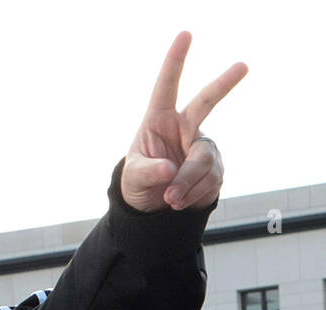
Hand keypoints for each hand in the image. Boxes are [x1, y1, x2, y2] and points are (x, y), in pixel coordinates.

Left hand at [121, 32, 246, 211]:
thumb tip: (169, 170)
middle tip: (243, 65)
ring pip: (203, 159)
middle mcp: (185, 127)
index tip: (186, 35)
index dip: (175, 62)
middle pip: (207, 101)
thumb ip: (147, 172)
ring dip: (186, 183)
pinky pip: (210, 180)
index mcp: (159, 121)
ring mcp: (203, 145)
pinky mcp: (215, 167)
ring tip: (169, 198)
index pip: (166, 87)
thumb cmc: (138, 184)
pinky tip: (179, 200)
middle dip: (225, 84)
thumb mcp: (133, 179)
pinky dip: (192, 194)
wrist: (154, 207)